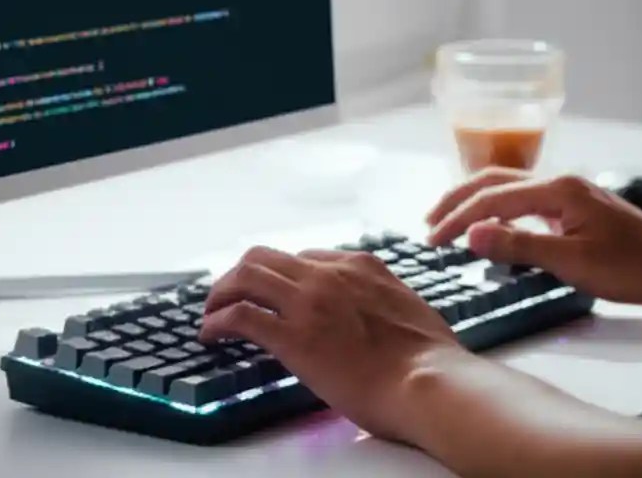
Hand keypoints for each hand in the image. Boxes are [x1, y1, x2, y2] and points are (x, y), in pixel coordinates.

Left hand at [199, 247, 470, 444]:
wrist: (431, 383)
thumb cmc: (431, 360)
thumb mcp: (409, 309)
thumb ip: (383, 302)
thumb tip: (378, 315)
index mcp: (360, 267)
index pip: (305, 257)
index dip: (282, 276)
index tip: (273, 294)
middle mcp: (328, 275)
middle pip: (265, 257)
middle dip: (241, 275)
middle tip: (229, 297)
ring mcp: (308, 302)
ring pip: (244, 276)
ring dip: (220, 293)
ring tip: (211, 313)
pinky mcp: (292, 336)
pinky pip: (239, 317)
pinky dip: (216, 322)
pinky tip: (210, 336)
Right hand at [426, 168, 641, 305]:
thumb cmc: (635, 268)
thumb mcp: (573, 263)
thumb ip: (519, 246)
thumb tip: (471, 235)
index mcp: (557, 189)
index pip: (492, 199)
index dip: (458, 220)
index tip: (433, 242)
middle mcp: (560, 182)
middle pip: (494, 181)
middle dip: (457, 200)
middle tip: (429, 224)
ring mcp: (568, 193)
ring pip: (508, 188)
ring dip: (475, 202)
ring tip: (449, 221)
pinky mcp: (574, 208)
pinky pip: (524, 201)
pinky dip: (497, 210)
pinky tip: (490, 227)